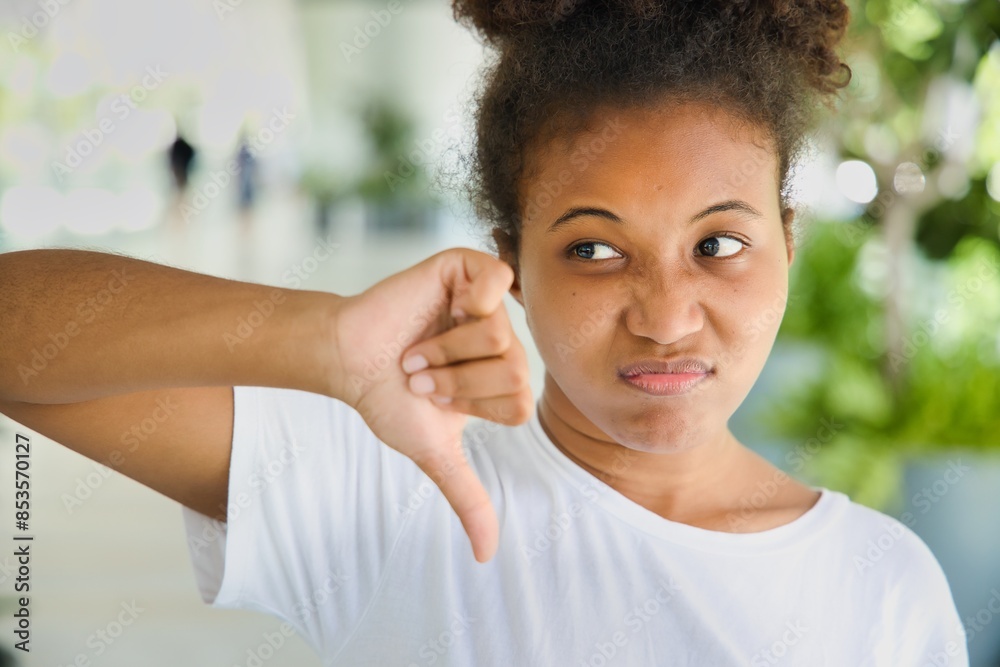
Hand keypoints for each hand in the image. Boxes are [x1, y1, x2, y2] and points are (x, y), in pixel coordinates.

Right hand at [331, 247, 533, 562]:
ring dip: (444, 352)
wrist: (346, 361)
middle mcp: (500, 341)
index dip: (471, 407)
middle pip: (514, 370)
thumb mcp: (433, 452)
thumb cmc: (387, 401)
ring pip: (499, 335)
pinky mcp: (465, 270)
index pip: (521, 404)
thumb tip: (485, 555)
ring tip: (417, 350)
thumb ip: (466, 496)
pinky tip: (451, 305)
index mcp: (502, 379)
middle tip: (420, 374)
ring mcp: (485, 304)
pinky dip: (476, 296)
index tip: (433, 399)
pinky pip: (499, 278)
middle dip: (456, 382)